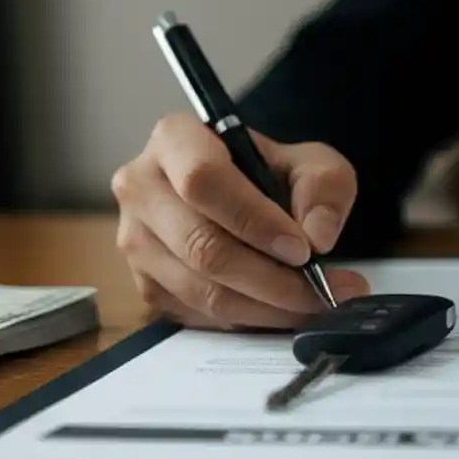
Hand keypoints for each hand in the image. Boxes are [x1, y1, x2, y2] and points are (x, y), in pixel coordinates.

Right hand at [111, 113, 369, 329]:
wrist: (239, 196)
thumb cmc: (269, 173)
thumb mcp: (310, 163)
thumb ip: (324, 188)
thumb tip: (317, 237)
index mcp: (174, 139)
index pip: (203, 180)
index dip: (254, 221)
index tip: (302, 250)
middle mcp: (140, 188)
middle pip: (201, 246)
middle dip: (271, 279)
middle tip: (322, 291)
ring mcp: (135, 241)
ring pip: (200, 290)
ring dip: (265, 308)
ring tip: (314, 306)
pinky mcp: (145, 284)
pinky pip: (197, 315)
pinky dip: (246, 319)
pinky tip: (279, 310)